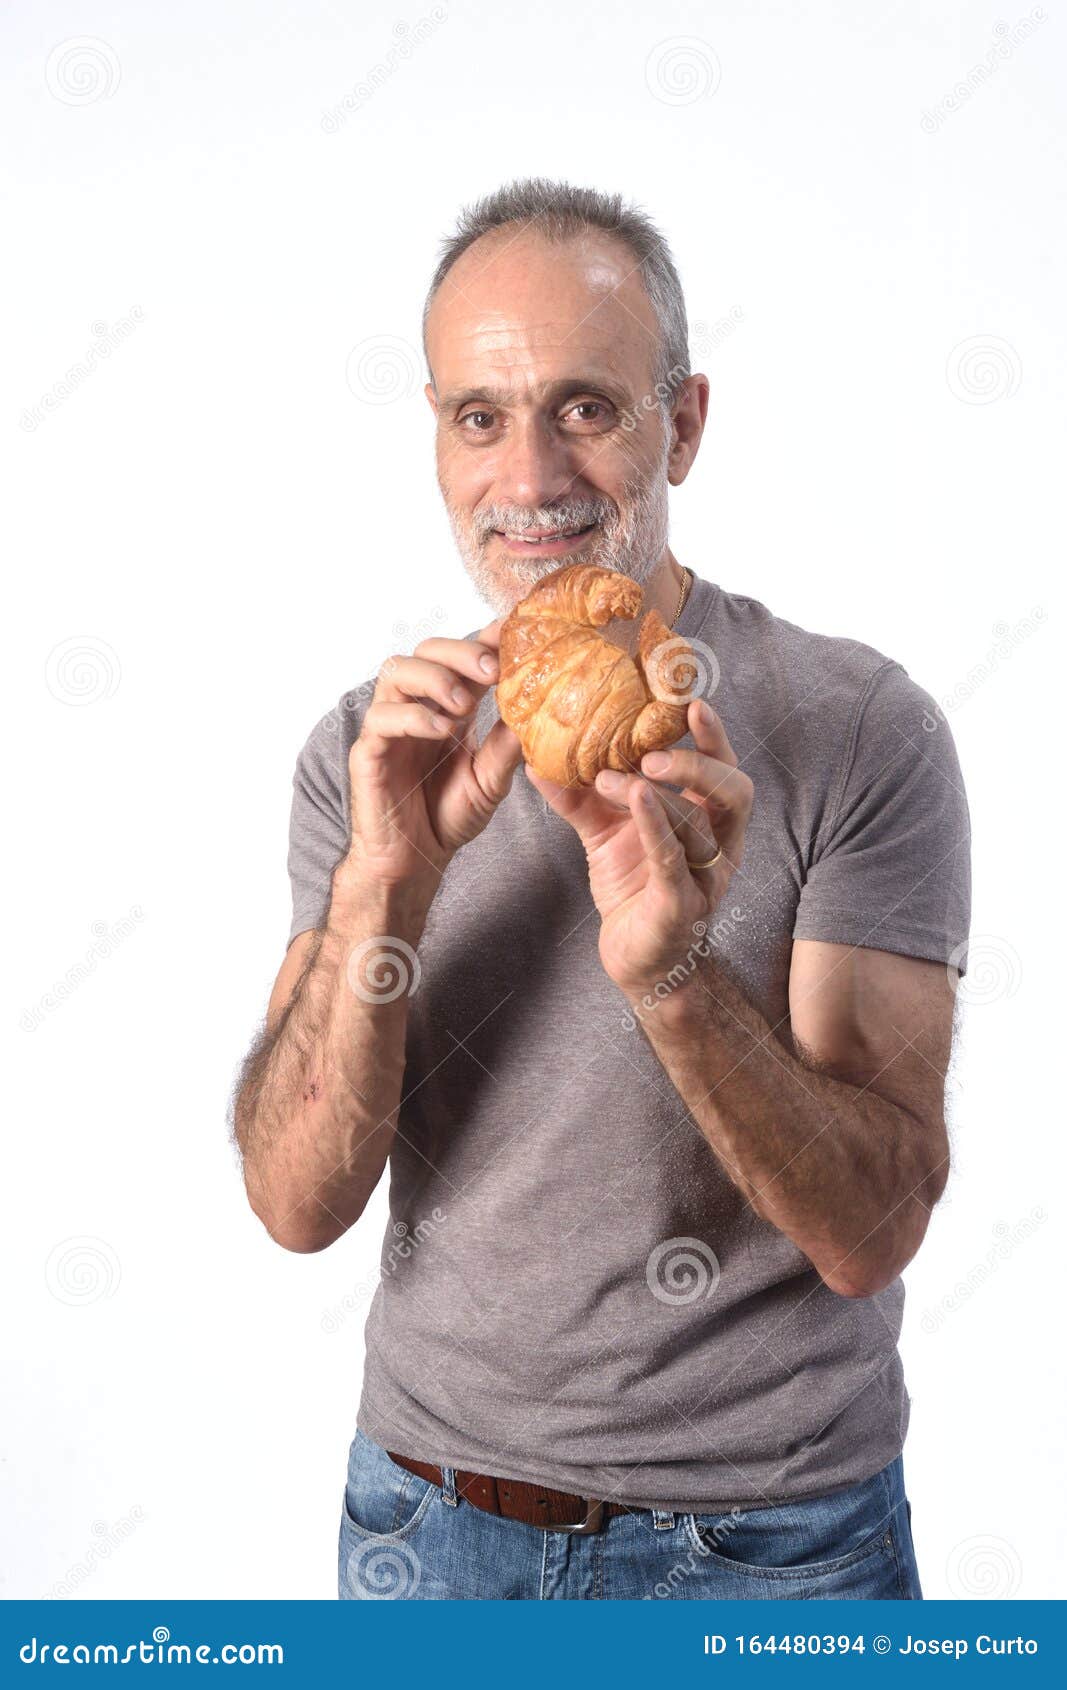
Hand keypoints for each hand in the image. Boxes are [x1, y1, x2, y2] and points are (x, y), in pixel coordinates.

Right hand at [346, 620, 521, 889]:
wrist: (415, 861)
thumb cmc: (448, 816)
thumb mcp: (492, 780)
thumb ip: (507, 745)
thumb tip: (540, 710)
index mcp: (449, 707)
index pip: (463, 656)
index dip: (486, 638)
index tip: (515, 632)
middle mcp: (417, 706)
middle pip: (427, 650)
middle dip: (461, 651)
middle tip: (492, 669)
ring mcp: (390, 725)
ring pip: (397, 671)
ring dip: (435, 678)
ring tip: (465, 703)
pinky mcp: (369, 751)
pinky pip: (382, 717)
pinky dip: (414, 716)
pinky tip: (442, 728)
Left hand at [526, 700, 752, 998]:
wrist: (633, 956)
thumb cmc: (631, 888)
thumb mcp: (603, 832)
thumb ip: (579, 796)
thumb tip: (537, 756)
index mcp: (710, 820)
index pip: (726, 768)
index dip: (714, 736)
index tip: (691, 701)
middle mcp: (720, 845)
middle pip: (734, 791)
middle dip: (698, 762)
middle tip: (651, 751)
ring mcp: (706, 878)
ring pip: (698, 824)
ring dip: (654, 795)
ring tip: (613, 778)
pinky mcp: (682, 906)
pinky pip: (675, 861)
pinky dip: (656, 826)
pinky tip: (637, 798)